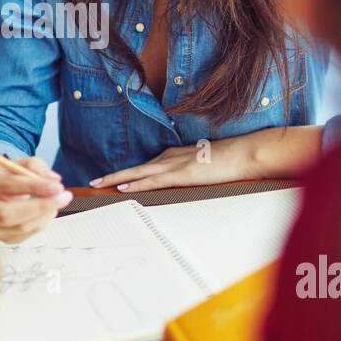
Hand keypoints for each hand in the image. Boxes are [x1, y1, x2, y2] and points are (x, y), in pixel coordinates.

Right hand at [0, 155, 71, 241]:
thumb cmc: (0, 174)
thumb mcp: (13, 162)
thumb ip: (34, 166)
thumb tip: (54, 180)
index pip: (4, 186)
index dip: (33, 186)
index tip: (57, 186)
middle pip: (6, 214)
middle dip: (40, 206)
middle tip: (64, 197)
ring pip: (17, 227)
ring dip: (44, 215)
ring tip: (58, 201)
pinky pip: (22, 236)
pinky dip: (40, 223)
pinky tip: (47, 211)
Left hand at [90, 126, 323, 191]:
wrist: (247, 152)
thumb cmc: (233, 160)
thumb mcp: (208, 165)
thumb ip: (195, 171)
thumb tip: (190, 178)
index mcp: (177, 155)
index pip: (146, 166)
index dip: (128, 173)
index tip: (113, 178)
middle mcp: (171, 157)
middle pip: (137, 168)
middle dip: (114, 175)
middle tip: (94, 180)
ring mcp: (175, 165)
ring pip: (139, 172)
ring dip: (117, 178)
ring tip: (98, 183)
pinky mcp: (182, 173)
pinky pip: (153, 180)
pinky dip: (135, 184)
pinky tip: (121, 188)